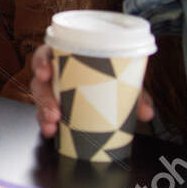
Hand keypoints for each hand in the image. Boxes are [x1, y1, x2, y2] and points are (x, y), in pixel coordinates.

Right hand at [29, 43, 153, 139]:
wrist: (113, 86)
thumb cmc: (111, 75)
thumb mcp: (123, 79)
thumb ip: (136, 94)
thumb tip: (147, 113)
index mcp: (64, 57)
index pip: (44, 54)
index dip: (41, 62)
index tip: (46, 73)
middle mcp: (54, 73)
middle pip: (39, 82)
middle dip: (44, 98)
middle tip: (55, 112)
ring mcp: (51, 91)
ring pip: (39, 101)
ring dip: (43, 113)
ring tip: (52, 126)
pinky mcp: (52, 107)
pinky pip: (43, 114)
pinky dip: (46, 124)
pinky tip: (51, 133)